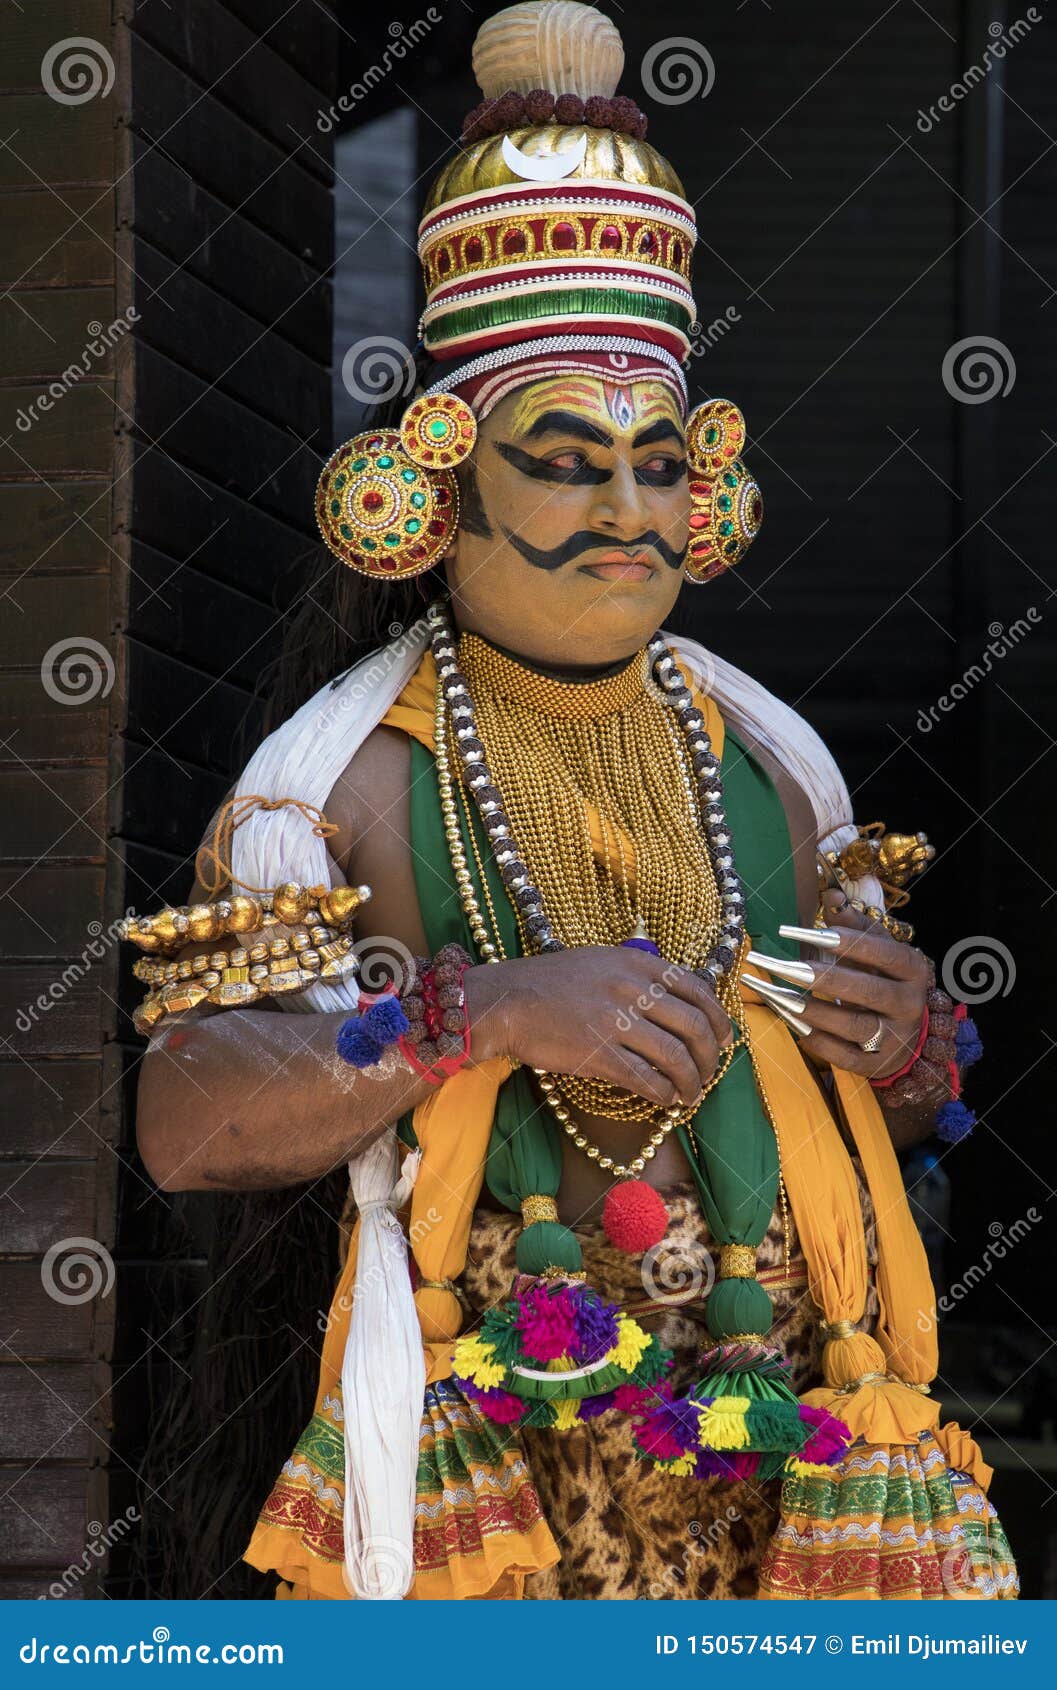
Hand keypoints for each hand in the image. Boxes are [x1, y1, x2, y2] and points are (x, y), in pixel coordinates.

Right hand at [464, 946, 732, 1107]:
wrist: (507, 1001)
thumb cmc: (551, 983)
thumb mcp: (601, 962)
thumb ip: (639, 976)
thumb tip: (676, 1002)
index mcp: (636, 963)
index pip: (698, 990)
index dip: (718, 1019)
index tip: (724, 1039)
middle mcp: (632, 989)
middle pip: (694, 1026)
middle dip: (710, 1056)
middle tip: (709, 1073)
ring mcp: (615, 1021)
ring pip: (675, 1057)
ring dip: (691, 1081)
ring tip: (690, 1094)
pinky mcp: (598, 1054)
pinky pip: (645, 1078)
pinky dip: (663, 1093)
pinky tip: (665, 1100)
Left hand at [793, 889, 929, 1077]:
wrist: (911, 1035)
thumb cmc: (886, 980)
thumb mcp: (879, 949)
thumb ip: (855, 922)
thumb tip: (831, 894)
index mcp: (912, 970)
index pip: (879, 952)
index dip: (842, 941)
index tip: (800, 932)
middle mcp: (909, 1004)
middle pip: (864, 990)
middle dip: (819, 977)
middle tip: (781, 966)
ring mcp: (895, 1037)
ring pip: (851, 1025)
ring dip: (811, 1011)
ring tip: (778, 996)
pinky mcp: (877, 1064)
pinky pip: (844, 1056)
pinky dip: (817, 1042)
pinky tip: (792, 1025)